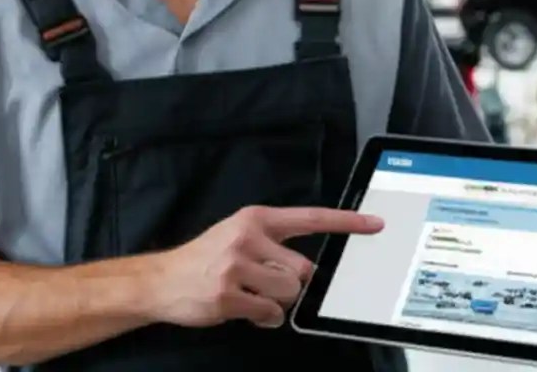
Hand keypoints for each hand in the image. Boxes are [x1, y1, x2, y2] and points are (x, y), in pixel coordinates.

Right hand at [145, 206, 383, 328]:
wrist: (162, 280)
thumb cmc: (206, 258)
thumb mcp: (239, 235)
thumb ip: (274, 243)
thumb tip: (308, 269)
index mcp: (257, 218)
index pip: (311, 218)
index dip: (347, 222)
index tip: (375, 224)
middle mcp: (248, 237)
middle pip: (302, 269)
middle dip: (290, 283)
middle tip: (265, 283)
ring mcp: (237, 266)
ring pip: (288, 293)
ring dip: (276, 303)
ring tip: (252, 296)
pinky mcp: (228, 295)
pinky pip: (270, 314)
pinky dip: (263, 318)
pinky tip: (245, 310)